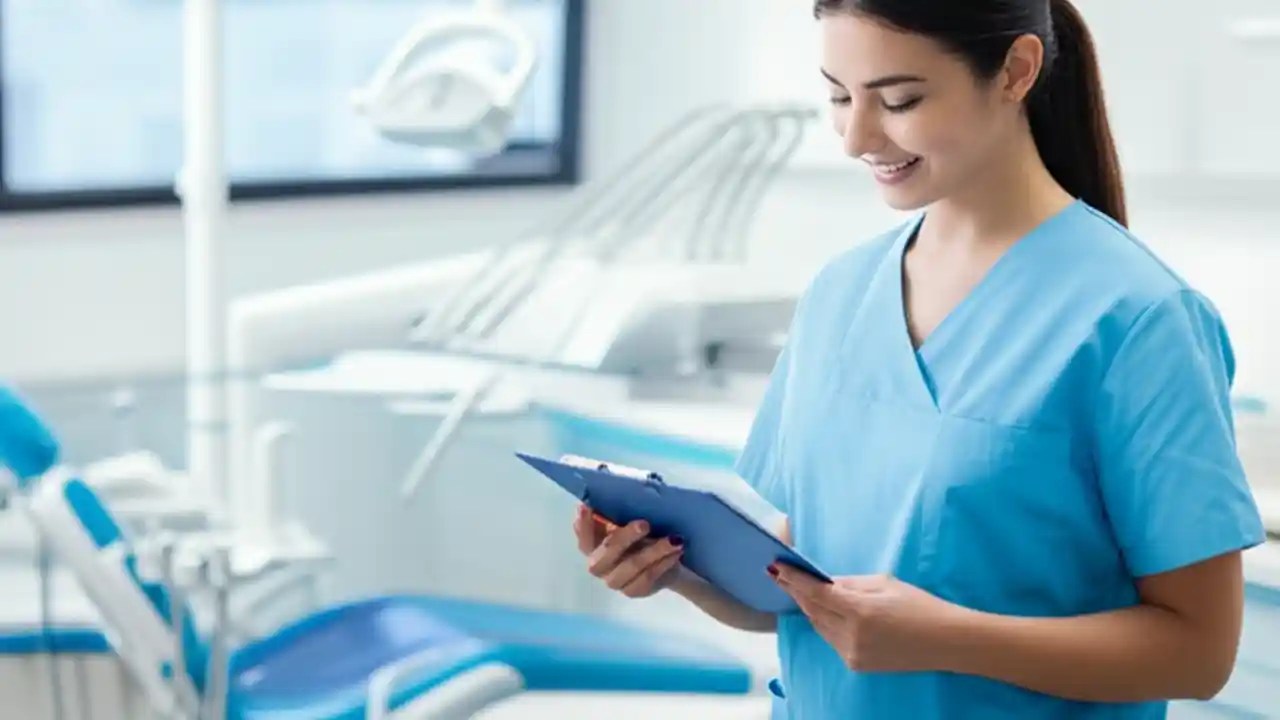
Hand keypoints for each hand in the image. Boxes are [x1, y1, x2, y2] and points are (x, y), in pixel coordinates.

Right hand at [573, 504, 684, 598]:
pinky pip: (648, 577)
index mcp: (592, 545)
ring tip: (674, 539)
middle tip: (645, 524)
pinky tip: (676, 552)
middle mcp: (598, 565)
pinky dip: (663, 563)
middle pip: (608, 551)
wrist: (664, 562)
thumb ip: (616, 512)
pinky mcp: (632, 591)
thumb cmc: (640, 536)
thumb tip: (612, 493)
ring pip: (633, 565)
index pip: (583, 537)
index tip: (586, 507)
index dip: (583, 524)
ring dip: (655, 550)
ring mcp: (614, 581)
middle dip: (626, 536)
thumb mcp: (628, 522)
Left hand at [771, 565, 968, 672]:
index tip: (776, 567)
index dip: (793, 579)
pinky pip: (832, 640)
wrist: (945, 642)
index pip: (816, 593)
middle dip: (797, 592)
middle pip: (812, 610)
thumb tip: (824, 581)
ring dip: (811, 608)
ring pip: (819, 626)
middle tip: (782, 575)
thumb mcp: (884, 583)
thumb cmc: (920, 605)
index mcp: (860, 611)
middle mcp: (852, 635)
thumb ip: (850, 583)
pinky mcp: (856, 665)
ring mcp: (852, 654)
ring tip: (803, 591)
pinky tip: (828, 612)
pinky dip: (826, 624)